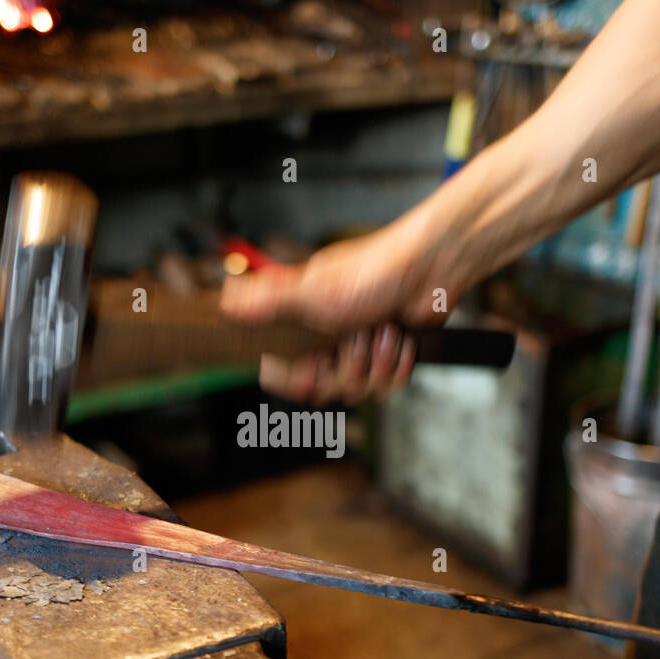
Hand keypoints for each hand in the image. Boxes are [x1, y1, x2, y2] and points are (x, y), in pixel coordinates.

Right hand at [220, 223, 449, 402]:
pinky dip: (396, 365)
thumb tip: (227, 300)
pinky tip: (399, 341)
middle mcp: (331, 335)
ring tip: (382, 333)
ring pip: (357, 388)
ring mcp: (360, 346)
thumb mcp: (313, 289)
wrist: (432, 269)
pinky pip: (386, 385)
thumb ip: (269, 301)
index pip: (283, 367)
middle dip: (345, 369)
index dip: (292, 379)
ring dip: (375, 363)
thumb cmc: (376, 270)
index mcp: (306, 319)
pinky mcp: (389, 354)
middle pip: (324, 387)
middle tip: (356, 339)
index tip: (307, 374)